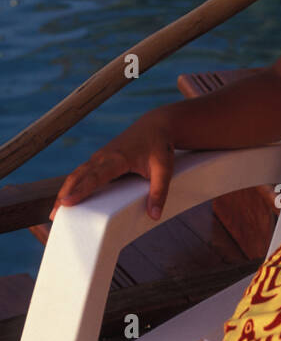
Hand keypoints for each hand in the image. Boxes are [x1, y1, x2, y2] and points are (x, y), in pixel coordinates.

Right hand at [49, 112, 176, 222]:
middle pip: (79, 176)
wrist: (157, 125)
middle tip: (55, 216)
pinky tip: (68, 197)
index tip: (66, 202)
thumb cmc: (160, 146)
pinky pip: (83, 171)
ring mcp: (101, 156)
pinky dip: (73, 183)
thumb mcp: (164, 168)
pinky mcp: (101, 158)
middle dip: (65, 194)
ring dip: (66, 190)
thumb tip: (154, 215)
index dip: (80, 190)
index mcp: (118, 158)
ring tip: (56, 211)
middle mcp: (104, 156)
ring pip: (78, 173)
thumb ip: (160, 191)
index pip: (95, 177)